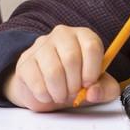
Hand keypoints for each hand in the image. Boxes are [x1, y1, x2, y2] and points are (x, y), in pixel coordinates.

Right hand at [2, 25, 120, 111]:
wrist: (45, 88)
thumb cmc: (75, 82)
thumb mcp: (97, 86)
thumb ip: (105, 89)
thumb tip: (93, 92)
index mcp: (83, 36)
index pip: (91, 45)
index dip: (92, 70)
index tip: (89, 84)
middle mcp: (62, 34)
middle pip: (71, 58)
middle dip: (75, 84)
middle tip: (73, 92)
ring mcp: (40, 45)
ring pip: (53, 71)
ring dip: (60, 92)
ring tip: (61, 95)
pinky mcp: (25, 61)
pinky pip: (36, 81)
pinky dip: (45, 95)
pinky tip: (47, 94)